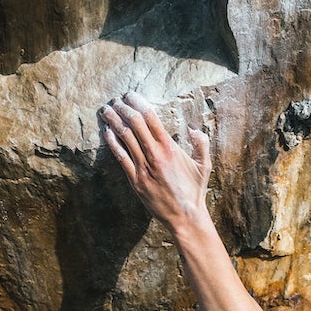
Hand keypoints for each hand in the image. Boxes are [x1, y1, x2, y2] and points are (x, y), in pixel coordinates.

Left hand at [99, 92, 211, 232]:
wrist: (185, 216)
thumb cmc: (195, 190)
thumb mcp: (204, 165)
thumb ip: (201, 144)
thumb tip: (192, 128)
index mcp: (170, 148)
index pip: (151, 117)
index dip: (139, 102)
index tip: (131, 95)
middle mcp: (155, 155)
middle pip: (134, 123)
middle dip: (123, 108)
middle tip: (117, 100)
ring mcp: (143, 168)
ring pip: (124, 137)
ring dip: (114, 121)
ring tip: (106, 110)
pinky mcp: (135, 180)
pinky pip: (120, 157)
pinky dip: (112, 142)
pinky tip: (107, 132)